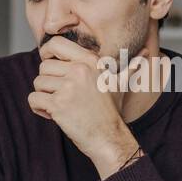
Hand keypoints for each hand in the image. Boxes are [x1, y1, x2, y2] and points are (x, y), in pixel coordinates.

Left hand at [29, 35, 139, 177]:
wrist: (109, 137)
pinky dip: (38, 108)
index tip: (48, 62)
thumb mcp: (121, 84)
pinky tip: (52, 115)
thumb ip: (130, 66)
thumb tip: (147, 52)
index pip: (55, 43)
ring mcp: (68, 87)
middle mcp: (79, 70)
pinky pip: (34, 99)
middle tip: (61, 95)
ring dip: (44, 96)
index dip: (46, 52)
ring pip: (38, 83)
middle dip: (48, 82)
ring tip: (60, 106)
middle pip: (43, 67)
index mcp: (90, 61)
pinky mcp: (58, 104)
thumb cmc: (112, 111)